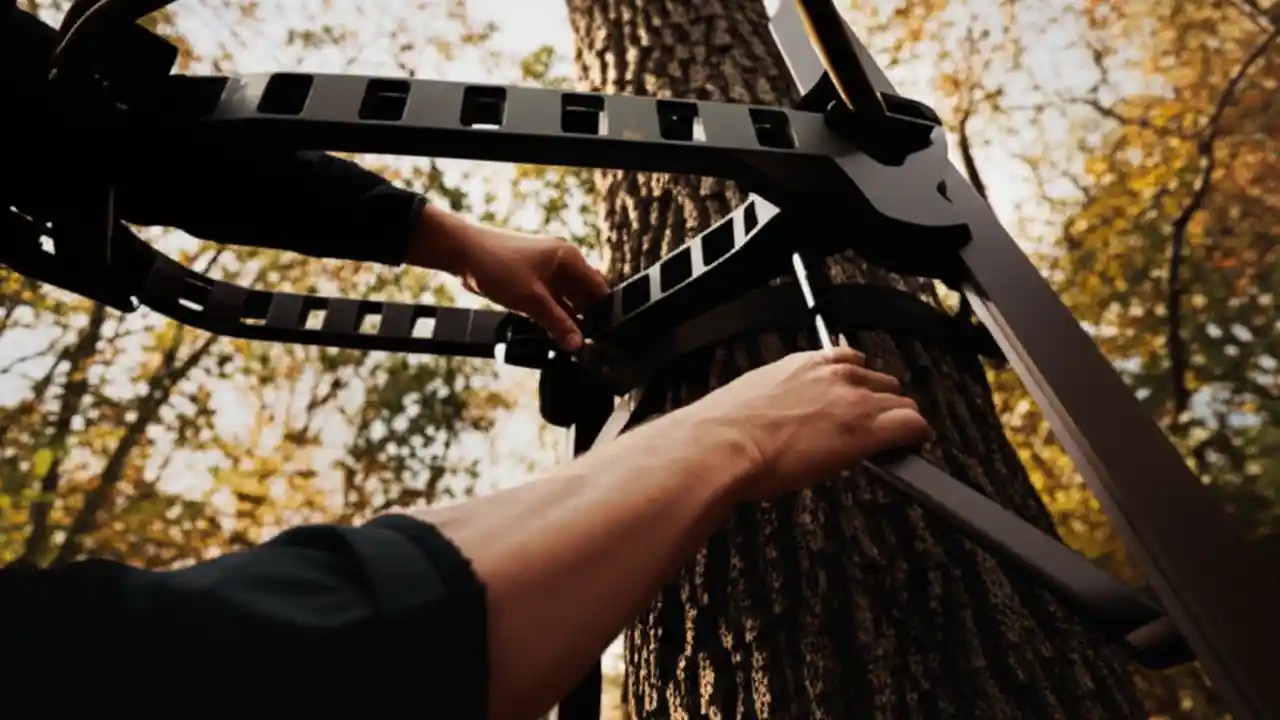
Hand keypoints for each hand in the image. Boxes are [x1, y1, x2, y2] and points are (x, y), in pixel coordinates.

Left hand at [407, 205, 609, 351]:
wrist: (462, 252)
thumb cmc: (498, 265)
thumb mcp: (532, 300)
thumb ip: (557, 323)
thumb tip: (577, 343)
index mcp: (569, 257)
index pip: (597, 286)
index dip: (603, 311)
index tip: (604, 334)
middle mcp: (561, 261)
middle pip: (582, 294)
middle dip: (584, 317)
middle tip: (586, 343)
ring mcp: (545, 270)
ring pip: (564, 299)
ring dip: (566, 318)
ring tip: (568, 342)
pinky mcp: (530, 279)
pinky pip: (548, 300)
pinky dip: (550, 314)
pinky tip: (550, 333)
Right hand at [674, 346, 933, 502]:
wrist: (723, 444)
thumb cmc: (727, 429)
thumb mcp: (754, 397)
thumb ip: (780, 397)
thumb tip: (780, 413)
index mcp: (807, 364)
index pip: (852, 361)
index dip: (859, 385)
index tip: (858, 399)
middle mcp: (837, 375)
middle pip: (883, 383)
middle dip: (881, 405)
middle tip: (872, 430)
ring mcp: (855, 401)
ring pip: (902, 403)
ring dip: (898, 421)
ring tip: (890, 443)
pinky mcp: (868, 431)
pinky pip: (913, 425)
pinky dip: (916, 436)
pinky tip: (913, 447)